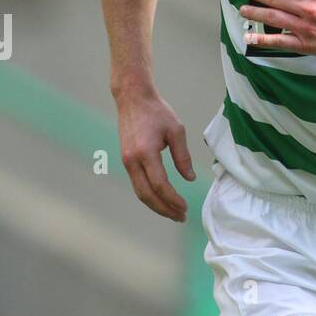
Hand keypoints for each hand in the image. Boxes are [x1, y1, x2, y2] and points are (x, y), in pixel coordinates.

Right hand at [116, 91, 195, 221]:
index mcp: (145, 152)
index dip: (173, 199)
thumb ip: (183, 156)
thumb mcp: (176, 130)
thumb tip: (190, 179)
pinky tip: (162, 200)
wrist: (133, 98)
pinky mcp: (126, 160)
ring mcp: (126, 161)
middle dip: (164, 209)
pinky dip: (150, 196)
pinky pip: (137, 184)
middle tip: (181, 217)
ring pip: (140, 192)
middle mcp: (132, 160)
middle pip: (146, 194)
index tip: (186, 207)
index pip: (159, 184)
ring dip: (157, 206)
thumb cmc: (156, 111)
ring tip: (174, 213)